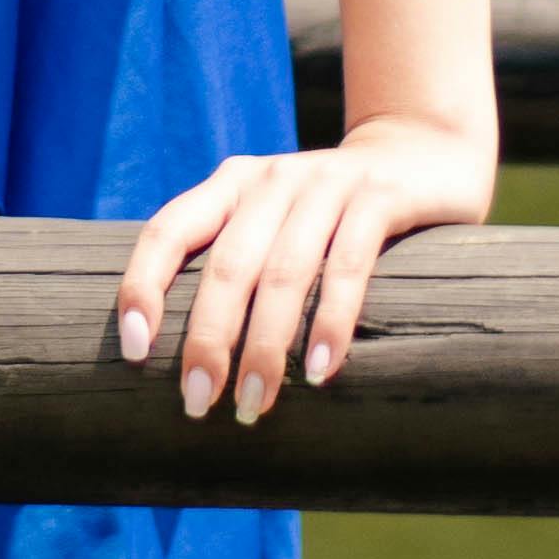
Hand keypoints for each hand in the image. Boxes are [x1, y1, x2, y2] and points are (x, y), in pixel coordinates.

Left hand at [114, 111, 495, 421]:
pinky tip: (318, 370)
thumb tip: (183, 363)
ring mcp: (327, 184)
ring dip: (265, 345)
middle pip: (227, 264)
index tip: (135, 352)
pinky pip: (347, 265)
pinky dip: (330, 321)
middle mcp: (271, 179)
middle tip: (198, 404)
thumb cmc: (331, 215)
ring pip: (283, 271)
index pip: (168, 231)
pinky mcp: (380, 197)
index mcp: (232, 184)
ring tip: (254, 405)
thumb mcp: (273, 224)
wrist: (423, 153)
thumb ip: (236, 263)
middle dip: (208, 340)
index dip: (143, 287)